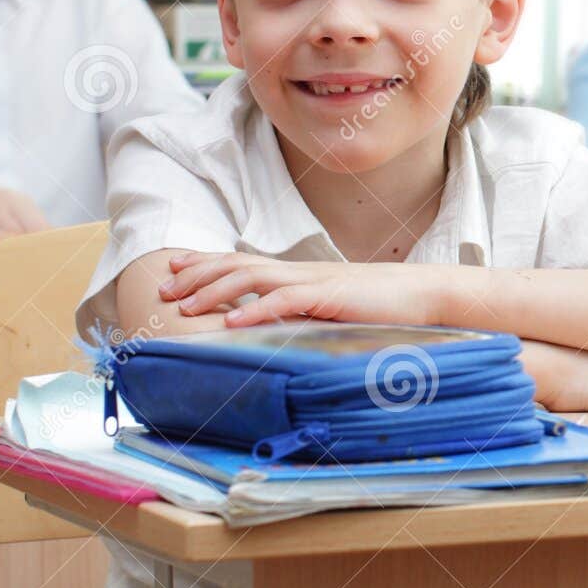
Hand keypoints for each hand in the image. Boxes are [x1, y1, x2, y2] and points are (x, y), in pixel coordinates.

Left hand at [160, 251, 454, 325]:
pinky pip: (286, 301)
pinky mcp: (330, 297)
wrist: (425, 294)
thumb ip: (303, 312)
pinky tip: (232, 323)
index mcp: (298, 273)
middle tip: (162, 288)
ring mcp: (313, 281)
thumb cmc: (382, 304)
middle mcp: (299, 271)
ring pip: (252, 278)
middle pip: (236, 264)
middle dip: (195, 274)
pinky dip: (256, 310)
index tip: (172, 266)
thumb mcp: (333, 307)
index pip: (242, 260)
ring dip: (214, 291)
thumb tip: (275, 327)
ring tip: (184, 305)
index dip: (204, 262)